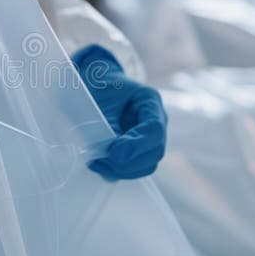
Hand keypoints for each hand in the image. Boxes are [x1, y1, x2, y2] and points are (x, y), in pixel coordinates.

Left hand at [73, 45, 166, 179]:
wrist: (100, 84)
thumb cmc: (100, 88)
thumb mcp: (100, 99)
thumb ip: (106, 124)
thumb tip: (108, 150)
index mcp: (150, 100)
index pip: (153, 128)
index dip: (135, 145)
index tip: (113, 153)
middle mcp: (157, 120)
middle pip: (155, 151)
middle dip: (128, 162)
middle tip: (100, 161)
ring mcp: (152, 137)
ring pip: (148, 164)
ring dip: (123, 170)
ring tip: (97, 164)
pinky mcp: (141, 149)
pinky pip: (137, 167)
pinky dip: (120, 171)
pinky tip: (101, 165)